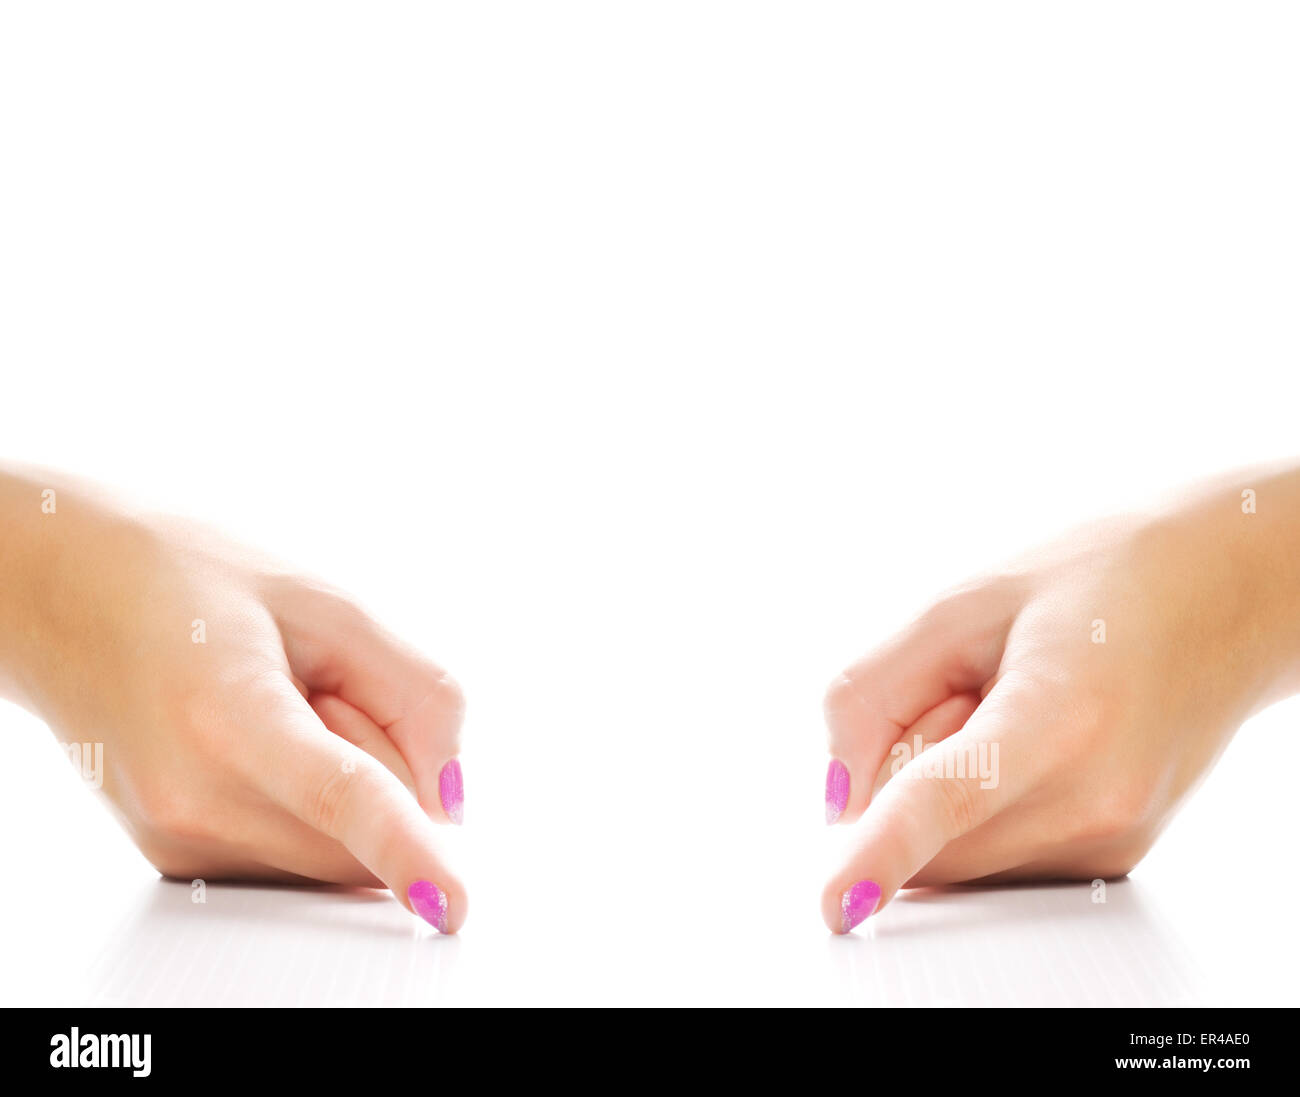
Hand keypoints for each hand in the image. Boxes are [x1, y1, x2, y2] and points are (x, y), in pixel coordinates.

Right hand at [0, 469, 466, 931]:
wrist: (71, 598)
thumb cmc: (192, 583)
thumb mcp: (330, 604)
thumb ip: (417, 694)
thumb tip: (450, 799)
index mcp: (228, 715)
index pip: (342, 798)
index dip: (407, 854)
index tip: (451, 905)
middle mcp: (193, 799)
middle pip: (361, 837)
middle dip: (384, 773)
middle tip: (314, 692)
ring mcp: (180, 842)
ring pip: (337, 861)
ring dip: (346, 795)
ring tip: (271, 713)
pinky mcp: (181, 863)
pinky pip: (300, 861)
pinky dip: (310, 811)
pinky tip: (252, 746)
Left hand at [821, 468, 1299, 931]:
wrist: (1217, 599)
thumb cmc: (1094, 584)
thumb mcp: (957, 606)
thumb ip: (871, 695)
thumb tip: (837, 801)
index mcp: (1061, 714)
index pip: (949, 799)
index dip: (882, 853)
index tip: (836, 904)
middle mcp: (1097, 799)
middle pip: (930, 841)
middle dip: (907, 778)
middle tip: (974, 694)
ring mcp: (1111, 840)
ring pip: (955, 862)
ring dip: (947, 797)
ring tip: (1017, 713)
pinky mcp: (1111, 862)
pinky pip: (993, 859)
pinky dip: (983, 812)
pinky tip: (1038, 747)